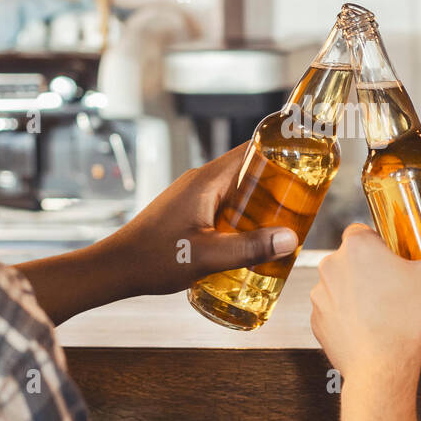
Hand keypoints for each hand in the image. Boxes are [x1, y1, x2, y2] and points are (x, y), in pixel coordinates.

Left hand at [108, 142, 298, 296]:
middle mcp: (200, 181)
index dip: (280, 153)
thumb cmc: (154, 259)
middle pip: (248, 172)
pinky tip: (253, 239)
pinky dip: (243, 216)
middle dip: (277, 185)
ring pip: (236, 191)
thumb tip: (290, 239)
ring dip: (260, 204)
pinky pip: (224, 205)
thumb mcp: (208, 256)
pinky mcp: (187, 211)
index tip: (305, 163)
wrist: (115, 269)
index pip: (250, 152)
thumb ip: (249, 248)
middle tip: (304, 203)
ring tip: (285, 223)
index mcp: (206, 181)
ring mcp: (192, 195)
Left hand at [310, 221, 420, 381]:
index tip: (397, 259)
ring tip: (385, 310)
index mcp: (357, 247)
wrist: (381, 370)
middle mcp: (331, 266)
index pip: (365, 231)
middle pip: (354, 259)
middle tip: (398, 287)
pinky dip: (348, 317)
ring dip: (358, 292)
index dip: (382, 244)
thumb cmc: (406, 323)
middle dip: (373, 269)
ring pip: (342, 285)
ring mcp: (320, 296)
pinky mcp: (317, 322)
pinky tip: (370, 327)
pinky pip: (334, 311)